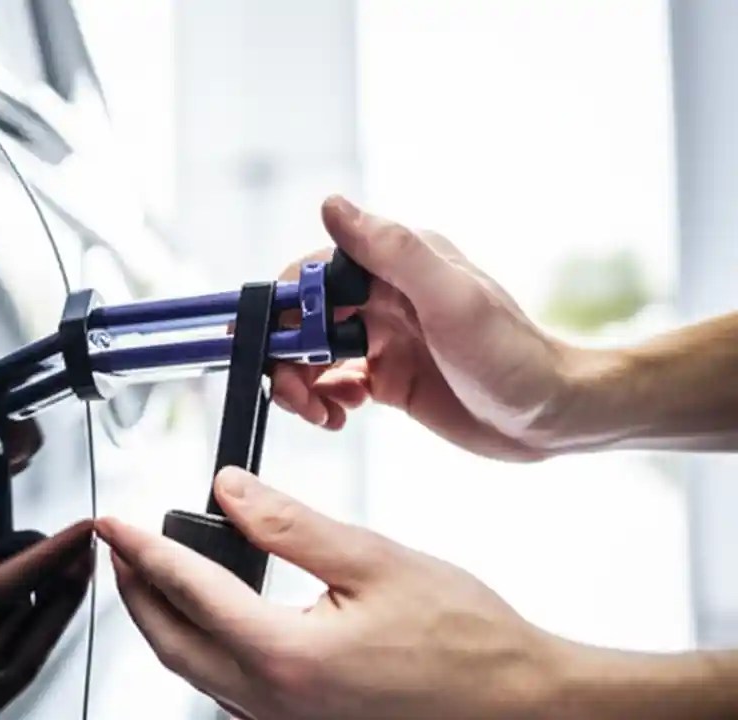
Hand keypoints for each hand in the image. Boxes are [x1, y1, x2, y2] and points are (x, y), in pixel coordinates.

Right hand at [0, 514, 92, 719]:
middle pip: (12, 640)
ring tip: (75, 569)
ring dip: (56, 613)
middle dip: (55, 587)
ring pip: (25, 663)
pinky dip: (39, 638)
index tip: (66, 533)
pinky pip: (19, 676)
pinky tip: (50, 607)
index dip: (24, 566)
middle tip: (83, 545)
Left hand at [98, 467, 564, 719]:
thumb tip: (227, 489)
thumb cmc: (468, 641)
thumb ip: (289, 524)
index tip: (112, 522)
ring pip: (194, 673)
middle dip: (136, 591)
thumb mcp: (375, 561)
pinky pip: (228, 693)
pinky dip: (204, 651)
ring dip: (165, 623)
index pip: (187, 590)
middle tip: (120, 547)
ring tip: (156, 575)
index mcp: (287, 658)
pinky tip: (214, 622)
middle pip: (171, 643)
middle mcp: (275, 705)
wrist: (523, 707)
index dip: (141, 549)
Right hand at [273, 195, 581, 459]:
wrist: (553, 416)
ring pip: (314, 353)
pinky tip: (336, 417)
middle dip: (286, 354)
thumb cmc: (512, 355)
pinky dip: (323, 400)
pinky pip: (335, 383)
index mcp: (396, 265)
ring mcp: (385, 337)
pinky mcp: (389, 376)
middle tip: (292, 394)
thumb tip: (331, 204)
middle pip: (306, 318)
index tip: (267, 343)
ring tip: (316, 413)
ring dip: (300, 383)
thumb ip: (391, 250)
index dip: (285, 307)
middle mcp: (385, 296)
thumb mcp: (450, 299)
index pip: (314, 273)